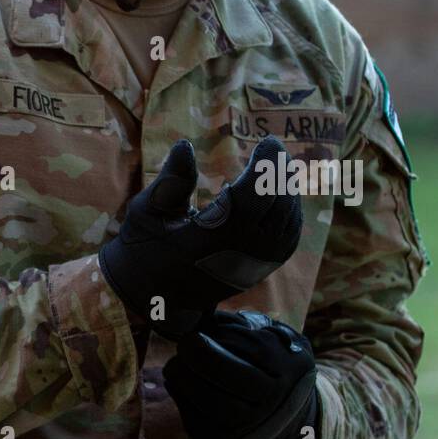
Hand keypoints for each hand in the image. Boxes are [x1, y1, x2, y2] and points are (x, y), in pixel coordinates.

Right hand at [98, 136, 301, 337]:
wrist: (156, 296)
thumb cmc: (145, 247)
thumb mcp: (146, 212)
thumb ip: (170, 181)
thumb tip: (185, 145)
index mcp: (207, 240)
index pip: (253, 198)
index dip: (267, 166)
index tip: (268, 142)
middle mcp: (235, 256)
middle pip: (278, 206)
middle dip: (281, 171)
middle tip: (274, 148)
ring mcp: (251, 267)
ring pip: (288, 222)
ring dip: (288, 189)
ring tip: (277, 165)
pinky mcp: (259, 271)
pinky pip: (289, 238)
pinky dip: (291, 211)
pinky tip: (281, 192)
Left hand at [164, 309, 317, 438]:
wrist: (288, 427)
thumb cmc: (276, 372)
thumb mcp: (280, 344)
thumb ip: (251, 326)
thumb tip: (206, 315)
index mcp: (290, 370)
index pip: (252, 346)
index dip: (223, 333)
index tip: (204, 326)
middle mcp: (273, 401)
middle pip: (229, 373)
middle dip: (199, 353)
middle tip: (185, 342)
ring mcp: (248, 427)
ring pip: (208, 398)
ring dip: (184, 375)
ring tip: (176, 362)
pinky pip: (194, 417)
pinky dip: (180, 394)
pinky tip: (177, 380)